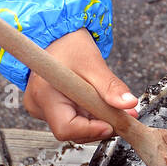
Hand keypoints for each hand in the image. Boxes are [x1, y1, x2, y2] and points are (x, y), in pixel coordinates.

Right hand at [23, 28, 137, 141]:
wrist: (57, 35)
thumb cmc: (69, 44)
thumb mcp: (93, 63)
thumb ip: (110, 87)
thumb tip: (129, 104)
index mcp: (44, 94)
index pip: (65, 128)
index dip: (91, 130)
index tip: (112, 124)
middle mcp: (37, 105)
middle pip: (71, 130)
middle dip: (98, 126)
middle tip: (122, 116)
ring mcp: (40, 107)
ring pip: (72, 126)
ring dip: (95, 121)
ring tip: (113, 107)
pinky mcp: (47, 108)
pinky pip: (70, 119)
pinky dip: (87, 115)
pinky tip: (98, 104)